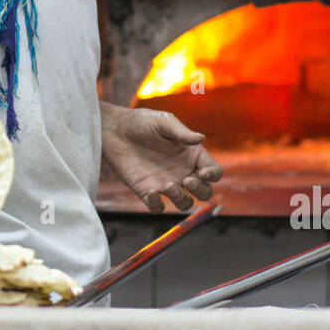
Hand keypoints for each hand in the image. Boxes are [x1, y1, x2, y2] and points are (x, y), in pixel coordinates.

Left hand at [100, 103, 221, 212]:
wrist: (115, 130)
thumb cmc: (142, 122)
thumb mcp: (163, 122)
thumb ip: (181, 132)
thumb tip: (201, 137)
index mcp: (192, 155)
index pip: (214, 172)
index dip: (213, 175)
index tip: (204, 173)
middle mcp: (183, 172)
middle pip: (204, 192)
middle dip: (201, 190)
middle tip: (187, 180)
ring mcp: (166, 183)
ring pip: (184, 204)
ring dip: (181, 199)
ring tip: (168, 185)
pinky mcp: (147, 191)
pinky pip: (158, 207)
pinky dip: (157, 205)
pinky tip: (150, 192)